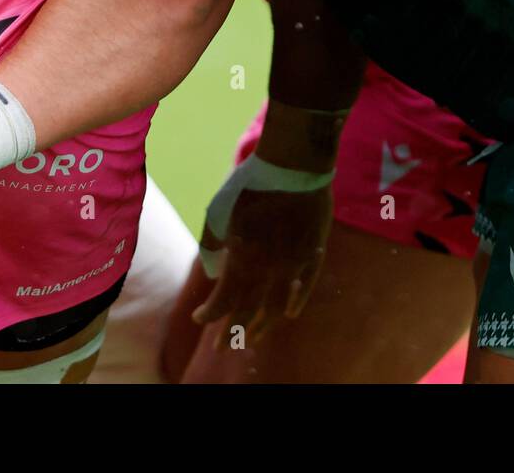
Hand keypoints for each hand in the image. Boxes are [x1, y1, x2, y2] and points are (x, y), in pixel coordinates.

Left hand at [194, 183, 333, 347]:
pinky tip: (290, 314)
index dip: (210, 315)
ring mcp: (296, 264)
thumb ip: (212, 245)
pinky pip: (306, 287)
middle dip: (233, 331)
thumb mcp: (218, 211)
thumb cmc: (250, 184)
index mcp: (243, 261)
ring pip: (278, 306)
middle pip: (250, 311)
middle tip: (222, 347)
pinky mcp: (315, 253)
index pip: (225, 301)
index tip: (199, 318)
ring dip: (263, 325)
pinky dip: (297, 302)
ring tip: (254, 338)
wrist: (294, 164)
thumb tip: (214, 273)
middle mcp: (270, 270)